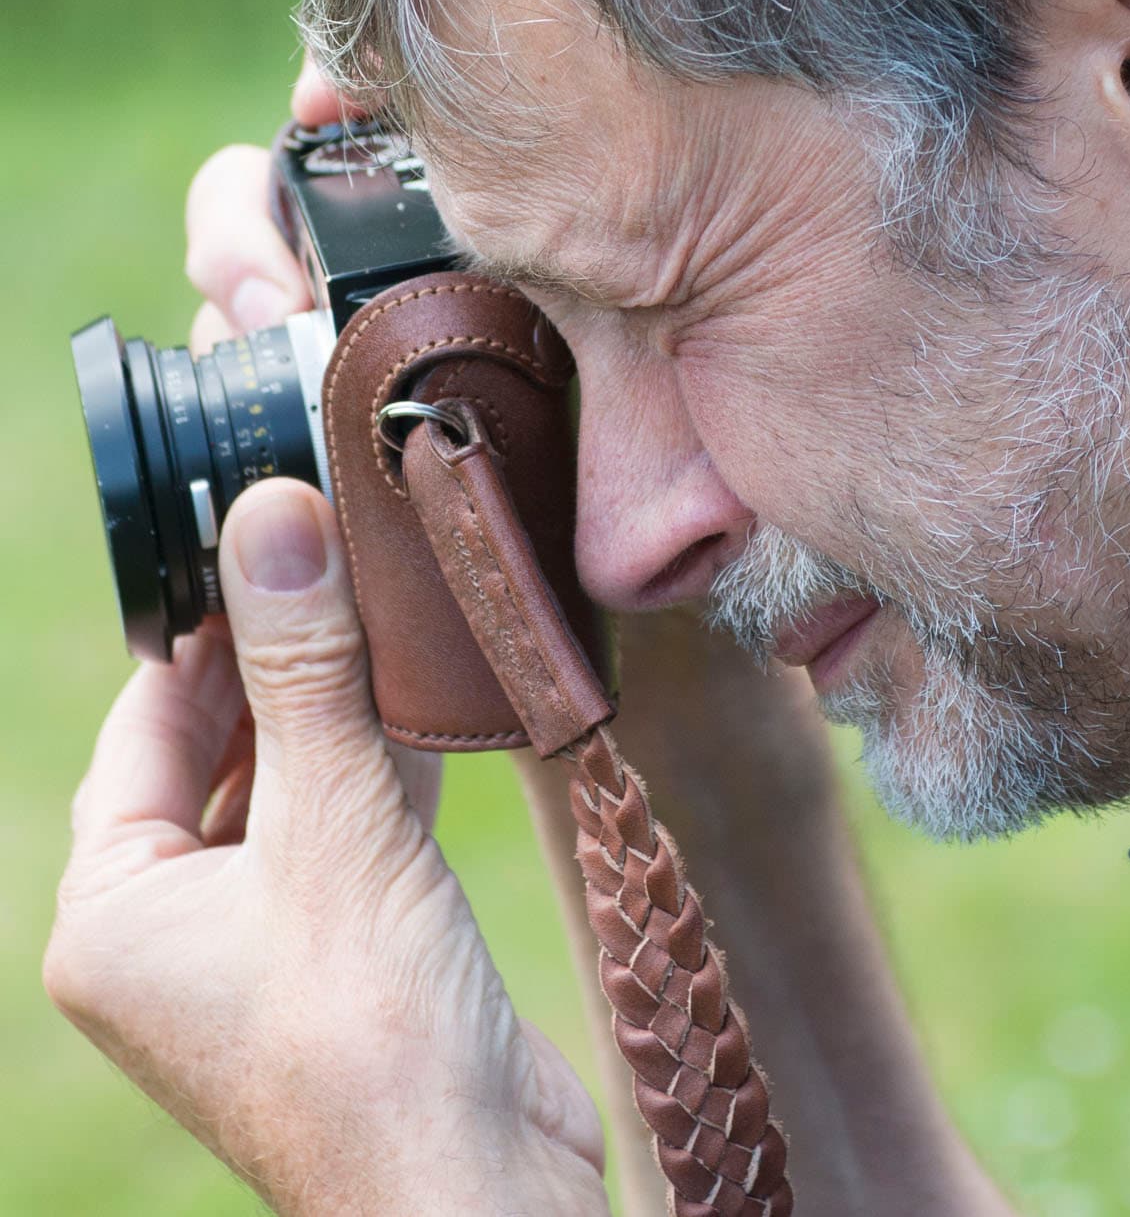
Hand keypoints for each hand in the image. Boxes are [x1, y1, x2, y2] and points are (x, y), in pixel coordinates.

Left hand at [46, 60, 609, 1214]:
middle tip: (344, 549)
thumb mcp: (333, 831)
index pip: (143, 726)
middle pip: (222, 752)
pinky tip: (436, 700)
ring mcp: (267, 950)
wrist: (479, 1188)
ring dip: (346, 709)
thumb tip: (269, 514)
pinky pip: (354, 836)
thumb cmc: (376, 1039)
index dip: (204, 624)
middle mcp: (174, 933)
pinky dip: (390, 770)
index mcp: (115, 915)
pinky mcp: (354, 958)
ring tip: (398, 606)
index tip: (265, 525)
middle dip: (284, 658)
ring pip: (297, 790)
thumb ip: (303, 673)